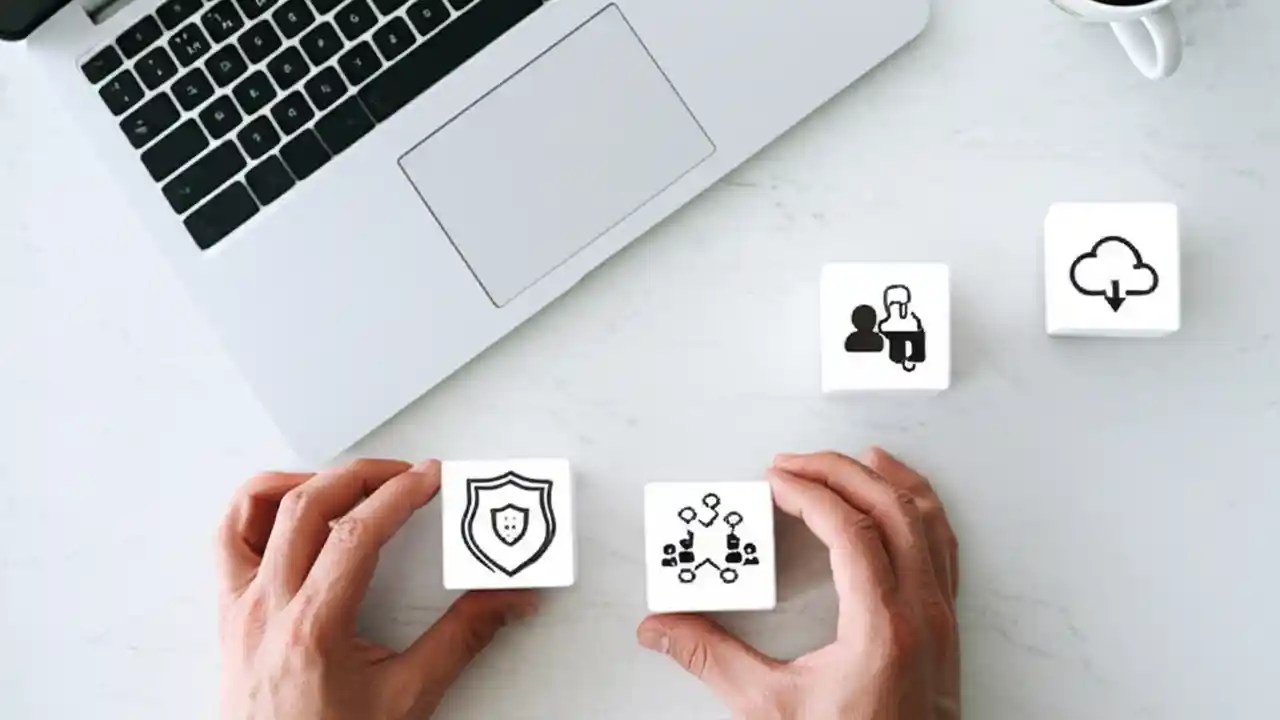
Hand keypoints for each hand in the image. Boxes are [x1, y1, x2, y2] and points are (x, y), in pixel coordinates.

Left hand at [218, 459, 537, 719]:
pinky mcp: (228, 611)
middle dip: (364, 474)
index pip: (356, 533)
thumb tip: (508, 600)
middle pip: (308, 505)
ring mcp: (240, 606)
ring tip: (348, 484)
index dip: (400, 494)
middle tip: (406, 474)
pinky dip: (258, 507)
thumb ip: (462, 639)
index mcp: (313, 627)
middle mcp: (268, 607)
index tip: (430, 478)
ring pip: (254, 508)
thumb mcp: (408, 697)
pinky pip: (228, 538)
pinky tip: (294, 510)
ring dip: (304, 481)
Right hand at [636, 449, 959, 718]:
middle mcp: (922, 615)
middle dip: (843, 473)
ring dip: (892, 483)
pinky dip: (922, 514)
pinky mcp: (946, 633)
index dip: (810, 493)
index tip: (776, 480)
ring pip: (930, 525)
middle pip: (893, 511)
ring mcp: (942, 621)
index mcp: (881, 627)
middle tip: (798, 463)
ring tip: (860, 460)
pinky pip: (945, 552)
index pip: (850, 530)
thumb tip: (663, 629)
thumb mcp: (770, 710)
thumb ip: (712, 660)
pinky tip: (904, 508)